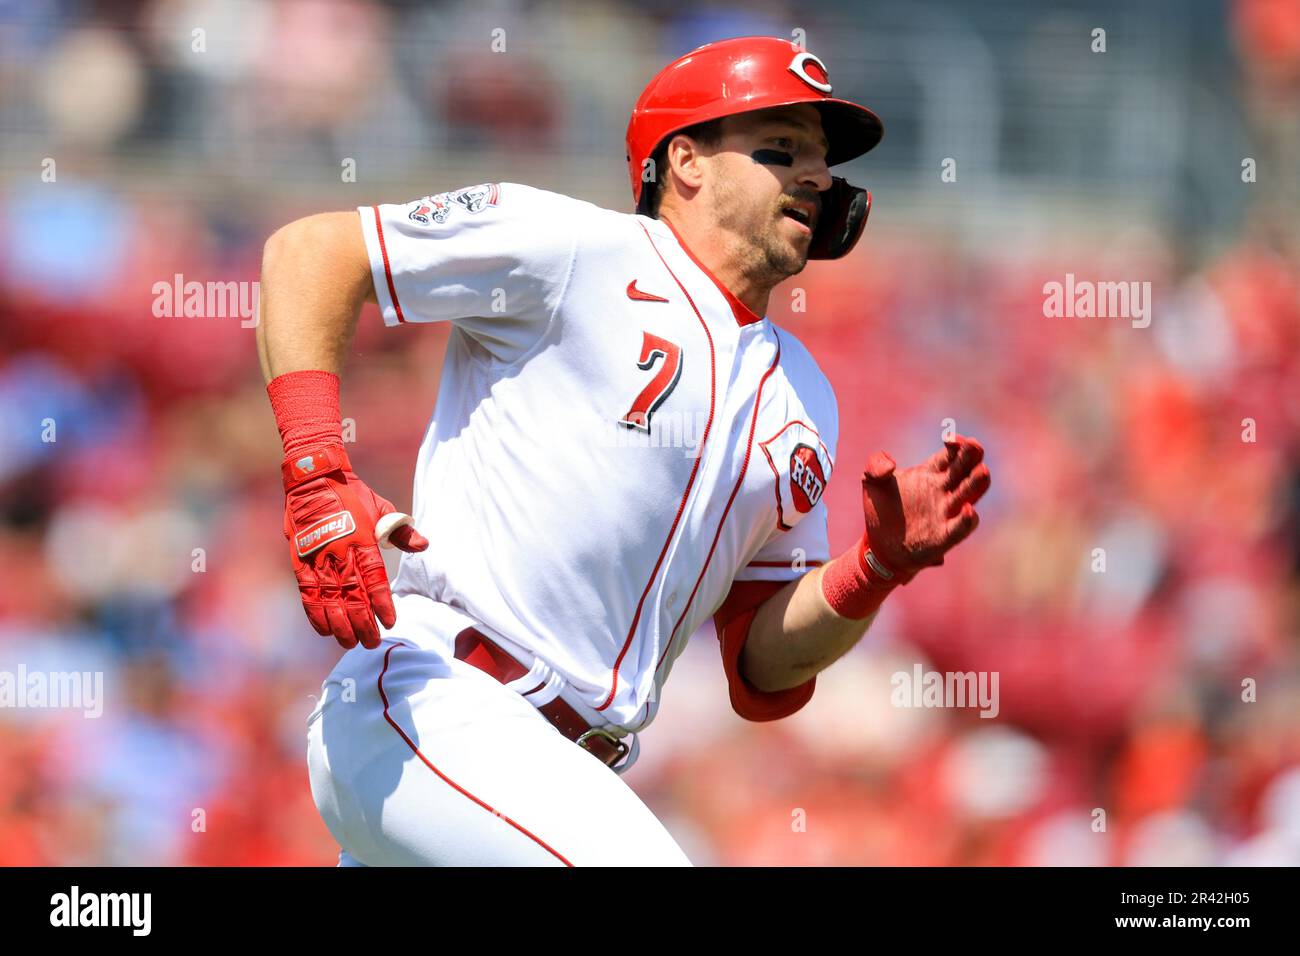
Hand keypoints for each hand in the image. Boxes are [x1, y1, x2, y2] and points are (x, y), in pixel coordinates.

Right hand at [281, 445, 427, 648]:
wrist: (314, 478)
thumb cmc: (352, 494)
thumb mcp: (381, 507)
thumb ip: (401, 531)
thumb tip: (424, 546)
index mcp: (362, 540)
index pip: (374, 580)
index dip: (382, 604)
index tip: (390, 621)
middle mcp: (340, 553)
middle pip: (353, 597)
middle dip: (363, 624)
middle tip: (372, 642)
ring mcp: (318, 559)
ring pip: (330, 601)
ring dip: (340, 625)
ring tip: (351, 642)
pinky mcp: (301, 562)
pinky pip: (308, 594)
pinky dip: (315, 614)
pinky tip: (325, 630)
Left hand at [859, 435, 989, 583]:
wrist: (877, 545)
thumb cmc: (880, 510)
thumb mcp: (870, 482)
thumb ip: (876, 464)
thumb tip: (891, 464)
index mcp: (930, 474)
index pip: (952, 454)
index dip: (957, 444)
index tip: (950, 438)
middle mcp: (943, 491)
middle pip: (967, 469)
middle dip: (972, 456)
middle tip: (973, 447)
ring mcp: (946, 513)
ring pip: (971, 494)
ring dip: (978, 482)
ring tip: (982, 470)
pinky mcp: (944, 537)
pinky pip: (962, 527)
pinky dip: (968, 519)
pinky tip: (967, 509)